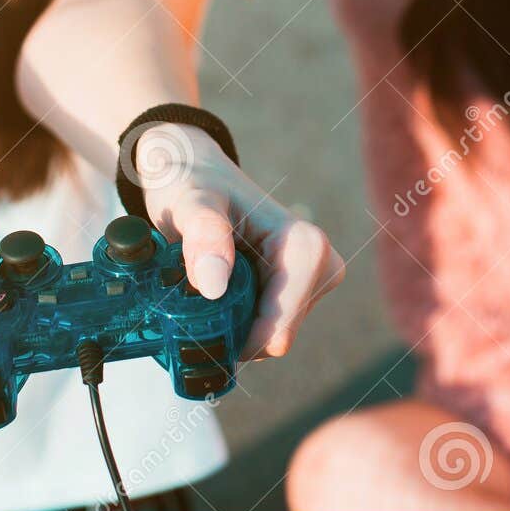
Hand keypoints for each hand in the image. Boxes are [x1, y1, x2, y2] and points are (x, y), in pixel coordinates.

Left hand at [131, 123, 345, 358]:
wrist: (195, 173)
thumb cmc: (192, 182)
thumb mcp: (189, 202)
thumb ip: (203, 236)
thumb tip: (214, 286)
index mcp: (304, 245)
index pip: (279, 330)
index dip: (235, 338)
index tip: (196, 320)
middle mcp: (320, 264)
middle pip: (275, 336)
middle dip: (232, 329)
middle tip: (194, 294)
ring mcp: (312, 279)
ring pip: (269, 336)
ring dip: (232, 322)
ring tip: (205, 283)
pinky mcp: (299, 289)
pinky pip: (266, 327)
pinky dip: (236, 318)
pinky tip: (218, 288)